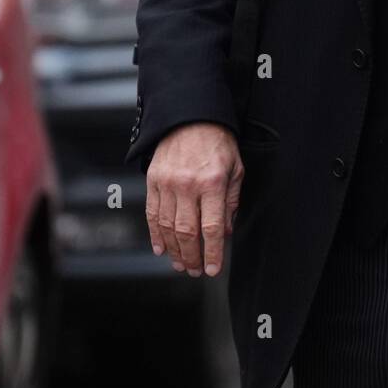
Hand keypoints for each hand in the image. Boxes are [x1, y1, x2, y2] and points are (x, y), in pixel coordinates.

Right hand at [145, 122, 243, 276]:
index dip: (212, 253)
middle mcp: (188, 185)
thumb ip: (230, 202)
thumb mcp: (235, 169)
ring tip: (180, 264)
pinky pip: (152, 214)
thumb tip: (225, 231)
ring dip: (173, 250)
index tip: (213, 269)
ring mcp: (167, 183)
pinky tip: (160, 247)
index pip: (212, 228)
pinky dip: (155, 234)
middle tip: (196, 271)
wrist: (190, 117)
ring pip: (167, 227)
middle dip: (192, 257)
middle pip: (187, 232)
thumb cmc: (217, 142)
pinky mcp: (153, 181)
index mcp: (212, 183)